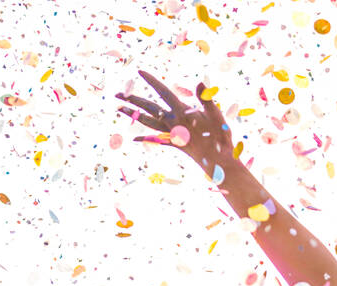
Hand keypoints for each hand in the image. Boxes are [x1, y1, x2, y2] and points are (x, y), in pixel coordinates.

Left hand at [116, 71, 232, 173]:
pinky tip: (134, 138)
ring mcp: (171, 134)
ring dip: (134, 115)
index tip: (139, 72)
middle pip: (149, 108)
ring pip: (148, 122)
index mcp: (181, 112)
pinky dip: (145, 137)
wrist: (217, 163)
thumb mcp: (216, 115)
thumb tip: (200, 81)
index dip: (152, 81)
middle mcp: (172, 123)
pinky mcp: (173, 144)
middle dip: (133, 100)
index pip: (163, 92)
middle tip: (117, 94)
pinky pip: (155, 139)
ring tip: (120, 109)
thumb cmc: (219, 138)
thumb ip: (206, 98)